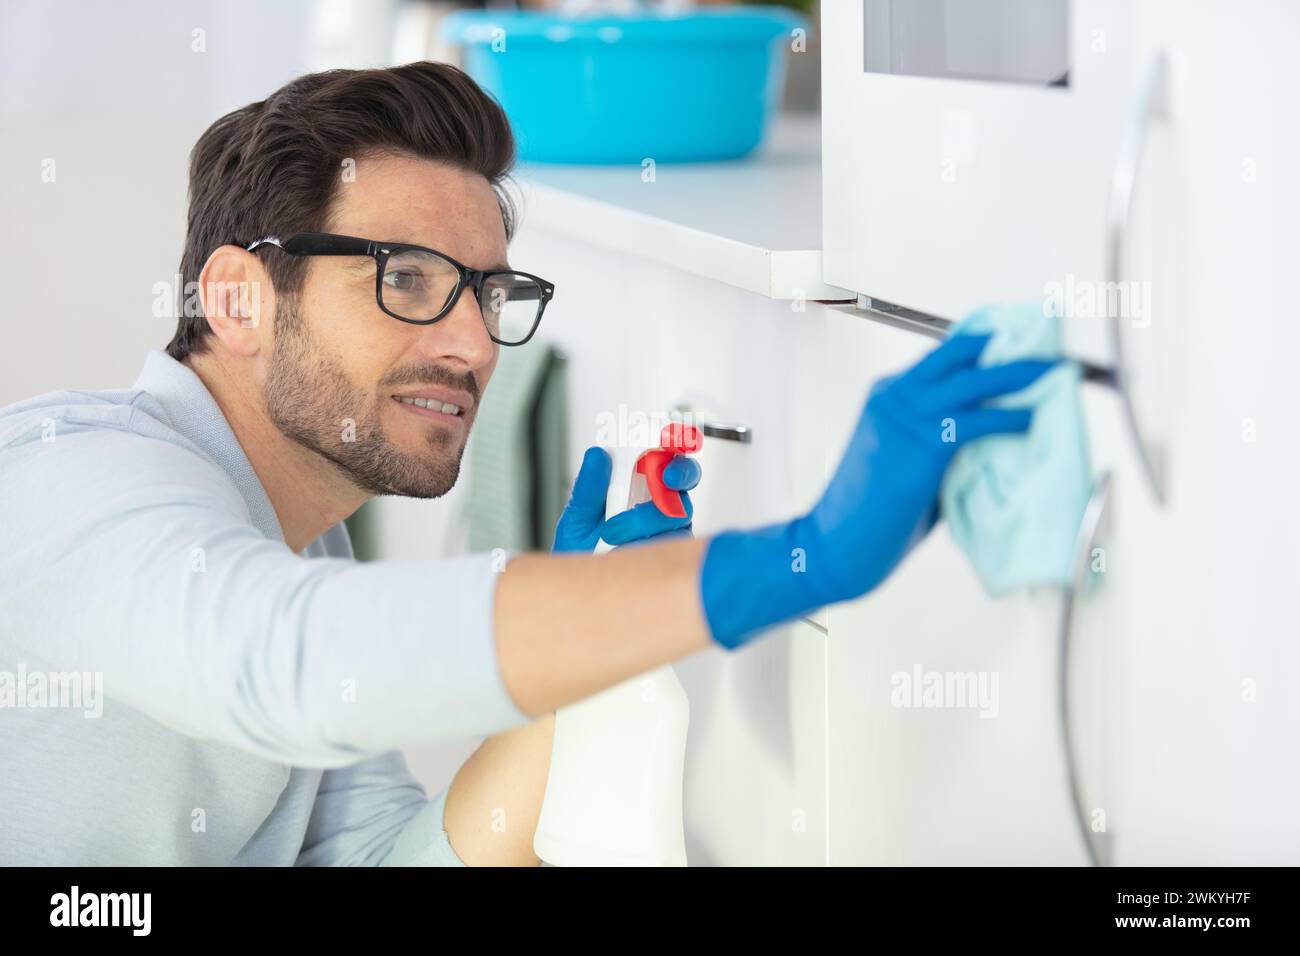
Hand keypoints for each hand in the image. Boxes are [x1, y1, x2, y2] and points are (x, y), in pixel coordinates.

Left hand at [552, 446, 701, 552]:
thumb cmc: (580, 560)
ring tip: (612, 531)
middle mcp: (657, 508)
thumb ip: (588, 490)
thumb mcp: (576, 521)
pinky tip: (626, 547)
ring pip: (678, 511)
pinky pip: (675, 541)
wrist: (580, 600)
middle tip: (665, 474)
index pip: (660, 458)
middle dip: (680, 472)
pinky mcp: (672, 555)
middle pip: (685, 479)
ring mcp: (668, 531)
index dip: (670, 443)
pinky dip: (649, 540)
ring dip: (646, 517)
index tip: (665, 436)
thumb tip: (597, 454)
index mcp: (635, 490)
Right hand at [699, 331, 1056, 647]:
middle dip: (1006, 347)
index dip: (982, 347)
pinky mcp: (926, 443)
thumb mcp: (904, 456)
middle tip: (1045, 351)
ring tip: (1053, 374)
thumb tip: (991, 433)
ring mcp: (909, 415)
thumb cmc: (871, 511)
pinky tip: (1031, 419)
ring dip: (1020, 373)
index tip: (1017, 345)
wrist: (838, 543)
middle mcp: (896, 394)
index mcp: (887, 394)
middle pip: (959, 352)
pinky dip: (1011, 416)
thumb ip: (938, 436)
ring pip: (975, 377)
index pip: (942, 356)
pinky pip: (980, 419)